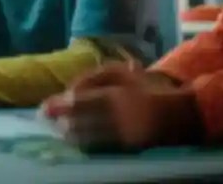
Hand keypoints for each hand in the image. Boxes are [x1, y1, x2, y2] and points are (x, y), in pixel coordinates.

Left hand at [41, 63, 198, 150]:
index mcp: (117, 96)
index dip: (61, 105)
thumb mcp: (122, 74)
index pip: (82, 102)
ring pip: (89, 137)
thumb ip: (95, 77)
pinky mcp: (127, 148)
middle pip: (82, 121)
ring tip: (57, 130)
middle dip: (62, 121)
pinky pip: (100, 146)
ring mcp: (123, 135)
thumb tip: (70, 89)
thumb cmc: (145, 89)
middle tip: (46, 119)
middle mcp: (119, 117)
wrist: (177, 114)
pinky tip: (74, 140)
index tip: (45, 106)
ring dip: (70, 134)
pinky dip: (84, 143)